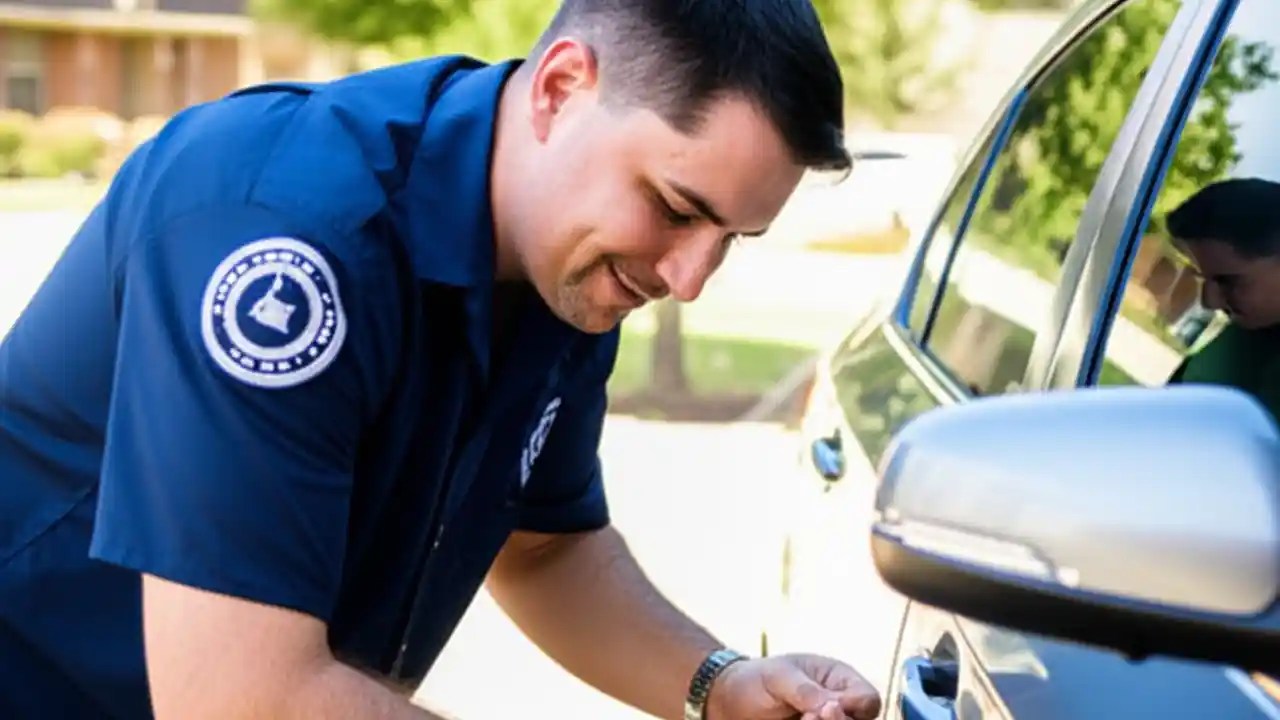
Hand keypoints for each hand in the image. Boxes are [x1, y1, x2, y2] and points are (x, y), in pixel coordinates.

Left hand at [706, 654, 880, 719]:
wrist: (729, 701)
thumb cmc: (757, 679)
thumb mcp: (779, 676)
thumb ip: (806, 689)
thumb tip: (833, 706)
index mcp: (840, 681)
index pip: (867, 698)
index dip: (854, 706)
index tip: (827, 707)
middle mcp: (840, 707)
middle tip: (809, 718)